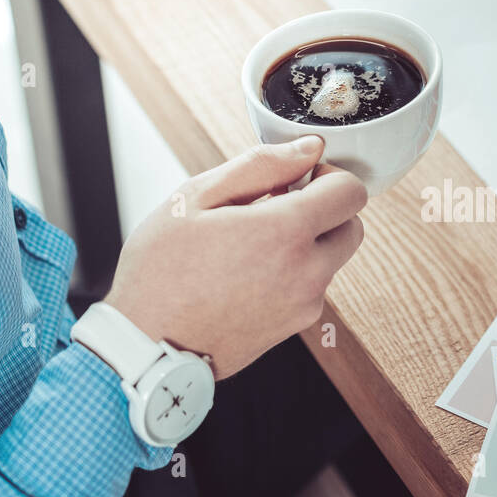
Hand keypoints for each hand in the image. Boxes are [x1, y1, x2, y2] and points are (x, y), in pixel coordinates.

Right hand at [102, 137, 365, 379]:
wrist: (144, 348)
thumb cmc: (160, 270)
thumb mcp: (196, 197)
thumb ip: (260, 166)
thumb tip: (309, 149)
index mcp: (285, 233)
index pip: (351, 192)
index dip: (327, 175)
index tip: (295, 178)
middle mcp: (306, 273)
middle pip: (351, 227)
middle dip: (324, 209)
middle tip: (275, 206)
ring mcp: (302, 307)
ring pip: (331, 259)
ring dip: (307, 242)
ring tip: (250, 242)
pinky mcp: (292, 328)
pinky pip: (310, 288)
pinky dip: (293, 272)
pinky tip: (246, 271)